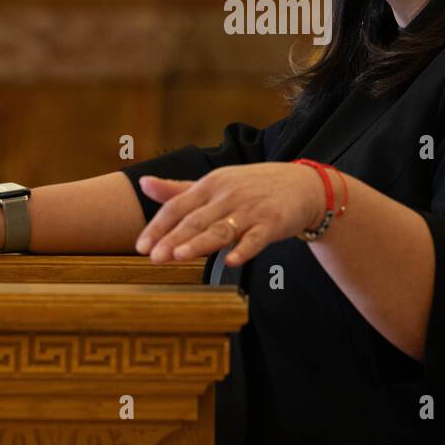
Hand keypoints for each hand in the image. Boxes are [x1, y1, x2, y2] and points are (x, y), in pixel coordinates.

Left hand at [134, 163, 327, 267]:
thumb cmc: (251, 187)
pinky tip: (231, 261)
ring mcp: (251, 210)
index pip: (178, 206)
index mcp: (210, 184)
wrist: (302, 185)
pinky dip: (244, 250)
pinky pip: (256, 239)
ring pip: (221, 229)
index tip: (141, 246)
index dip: (159, 226)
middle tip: (154, 257)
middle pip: (196, 219)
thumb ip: (178, 189)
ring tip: (181, 255)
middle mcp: (228, 195)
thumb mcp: (215, 183)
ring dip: (201, 242)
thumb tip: (142, 184)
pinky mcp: (272, 223)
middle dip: (174, 238)